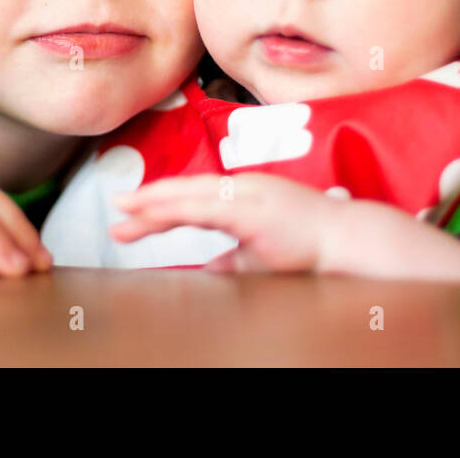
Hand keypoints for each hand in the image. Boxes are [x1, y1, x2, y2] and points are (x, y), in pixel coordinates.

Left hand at [111, 173, 341, 271]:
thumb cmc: (306, 247)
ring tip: (128, 210)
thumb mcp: (258, 254)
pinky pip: (208, 207)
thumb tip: (209, 270)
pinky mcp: (252, 208)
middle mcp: (240, 188)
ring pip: (190, 195)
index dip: (160, 205)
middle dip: (148, 202)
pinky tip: (160, 212)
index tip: (131, 214)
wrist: (342, 241)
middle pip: (184, 193)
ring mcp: (246, 194)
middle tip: (116, 209)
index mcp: (241, 196)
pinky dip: (181, 208)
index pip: (191, 198)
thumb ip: (232, 259)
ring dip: (156, 202)